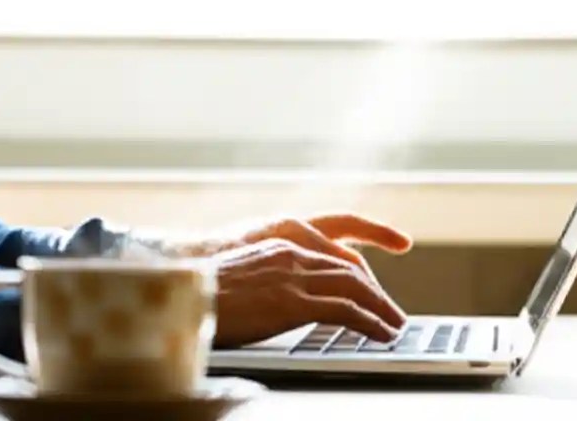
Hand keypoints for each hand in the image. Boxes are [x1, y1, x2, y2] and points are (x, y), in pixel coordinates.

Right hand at [210, 235, 407, 347]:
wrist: (181, 295)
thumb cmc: (202, 293)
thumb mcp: (244, 276)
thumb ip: (270, 280)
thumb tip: (278, 301)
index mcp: (280, 243)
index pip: (334, 254)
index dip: (359, 273)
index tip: (373, 286)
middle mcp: (292, 253)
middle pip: (350, 269)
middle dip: (376, 292)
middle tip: (392, 312)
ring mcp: (293, 276)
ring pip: (354, 287)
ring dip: (381, 308)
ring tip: (395, 325)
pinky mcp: (292, 301)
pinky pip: (345, 310)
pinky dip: (370, 321)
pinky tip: (382, 333)